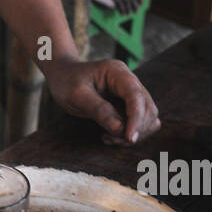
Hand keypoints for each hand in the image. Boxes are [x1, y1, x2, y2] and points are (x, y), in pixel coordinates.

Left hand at [42, 56, 160, 143]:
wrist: (63, 76)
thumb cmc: (66, 82)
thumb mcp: (77, 96)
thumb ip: (98, 110)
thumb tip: (120, 129)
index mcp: (117, 72)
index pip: (136, 96)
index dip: (136, 118)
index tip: (130, 138)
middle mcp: (129, 81)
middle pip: (148, 109)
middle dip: (134, 128)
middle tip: (110, 139)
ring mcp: (131, 93)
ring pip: (148, 118)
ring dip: (132, 133)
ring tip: (108, 137)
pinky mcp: (128, 105)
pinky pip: (139, 123)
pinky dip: (128, 134)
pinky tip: (109, 136)